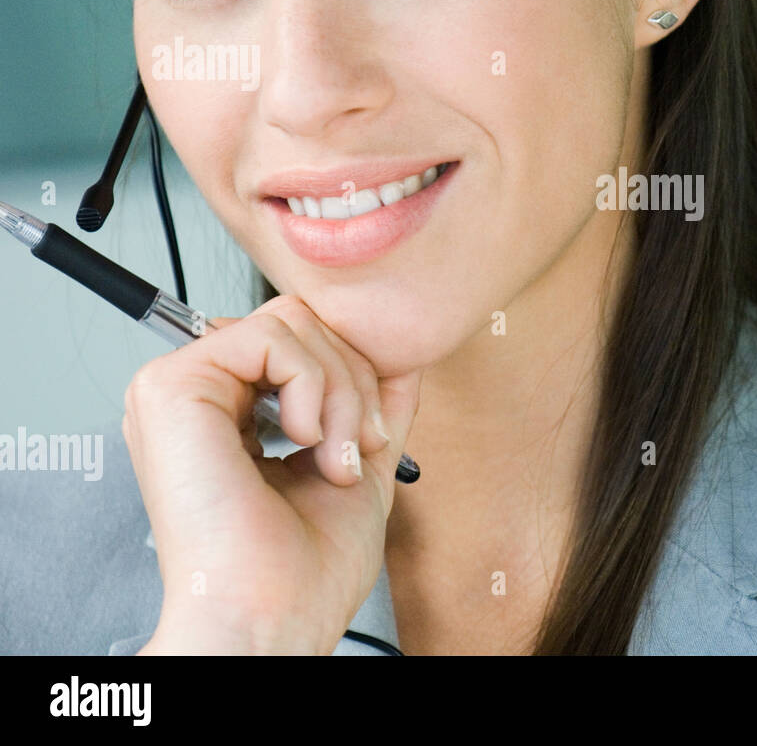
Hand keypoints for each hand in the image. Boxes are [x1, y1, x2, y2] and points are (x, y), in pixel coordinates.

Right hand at [121, 294, 421, 653]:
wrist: (273, 617)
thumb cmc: (305, 570)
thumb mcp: (360, 461)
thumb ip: (375, 403)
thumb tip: (403, 354)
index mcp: (229, 414)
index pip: (304, 341)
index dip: (355, 376)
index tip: (367, 441)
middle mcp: (199, 397)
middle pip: (301, 322)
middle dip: (354, 382)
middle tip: (354, 450)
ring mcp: (177, 389)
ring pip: (292, 323)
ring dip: (340, 392)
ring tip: (332, 458)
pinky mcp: (169, 387)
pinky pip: (271, 335)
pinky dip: (312, 387)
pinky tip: (300, 443)